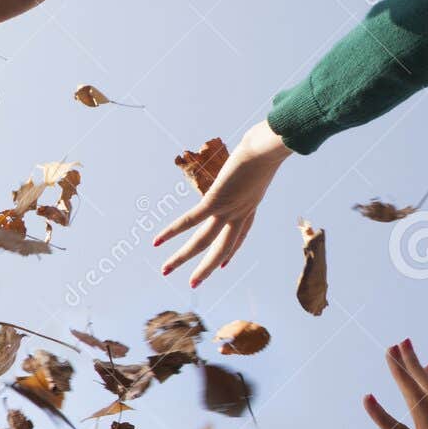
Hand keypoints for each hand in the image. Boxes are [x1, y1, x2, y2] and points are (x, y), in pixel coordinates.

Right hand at [155, 120, 292, 286]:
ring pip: (202, 242)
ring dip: (182, 258)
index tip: (224, 265)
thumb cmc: (269, 145)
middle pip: (221, 248)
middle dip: (205, 268)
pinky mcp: (215, 201)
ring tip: (165, 271)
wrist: (270, 147)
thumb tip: (262, 143)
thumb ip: (258, 158)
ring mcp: (228, 210)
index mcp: (252, 205)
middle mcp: (240, 213)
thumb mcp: (263, 158)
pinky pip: (189, 221)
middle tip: (193, 284)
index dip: (232, 252)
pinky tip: (157, 241)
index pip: (241, 235)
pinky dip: (172, 232)